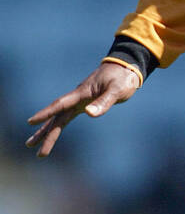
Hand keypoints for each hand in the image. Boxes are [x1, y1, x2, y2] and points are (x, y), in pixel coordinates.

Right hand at [25, 61, 141, 157]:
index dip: (45, 113)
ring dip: (48, 131)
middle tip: (29, 145)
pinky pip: (67, 116)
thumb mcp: (116, 90)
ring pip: (59, 118)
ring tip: (34, 145)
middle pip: (56, 117)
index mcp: (82, 93)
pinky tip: (52, 133)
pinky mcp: (84, 103)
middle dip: (43, 132)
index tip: (31, 122)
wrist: (126, 67)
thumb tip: (88, 114)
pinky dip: (59, 125)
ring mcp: (79, 101)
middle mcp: (77, 97)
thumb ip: (103, 102)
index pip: (60, 105)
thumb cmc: (122, 78)